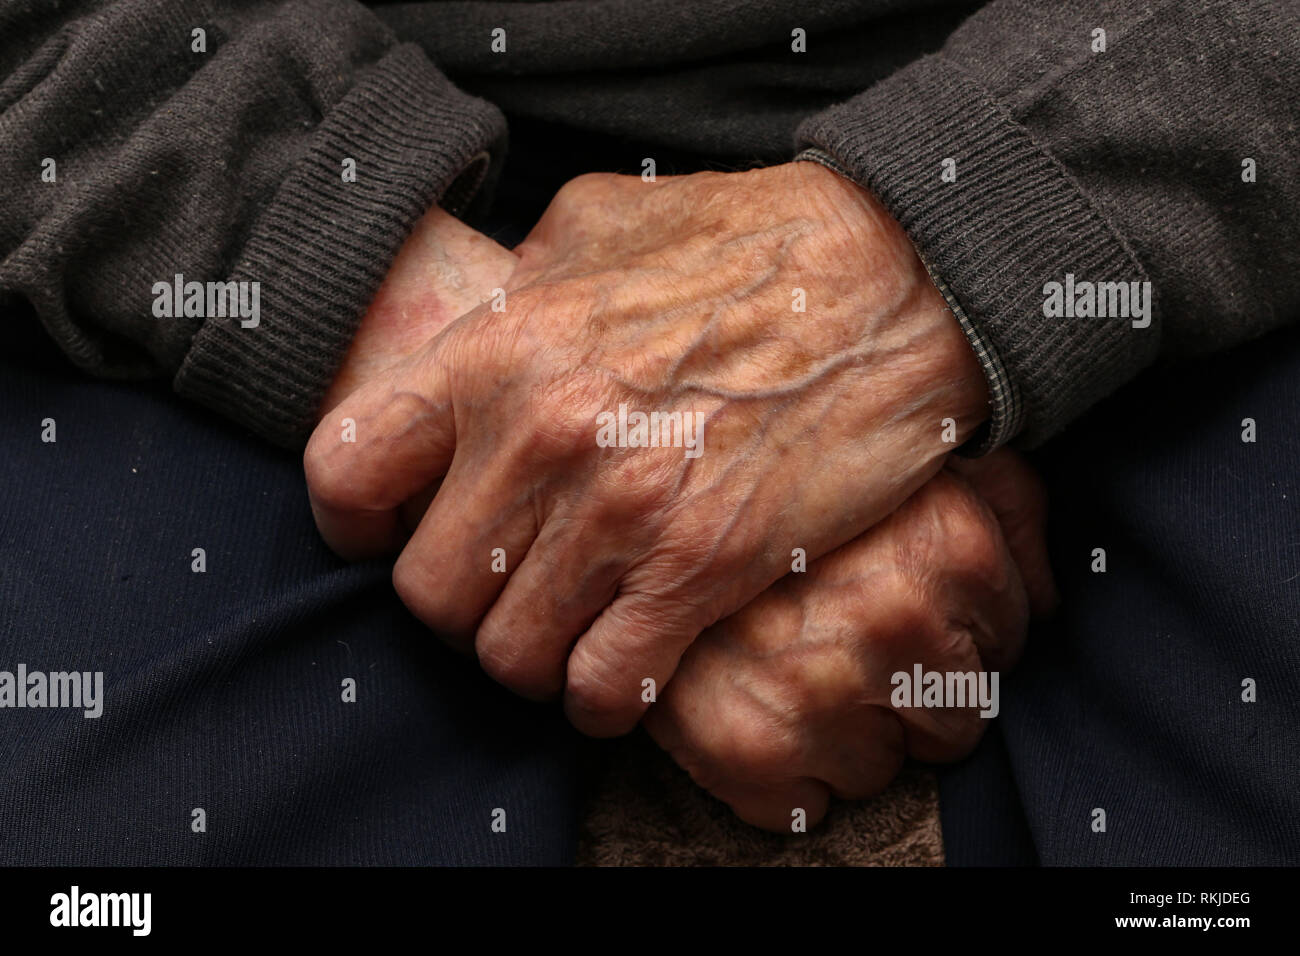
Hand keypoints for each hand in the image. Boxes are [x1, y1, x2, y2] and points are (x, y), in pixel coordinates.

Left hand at [304, 163, 988, 736]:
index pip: (348, 473)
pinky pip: (606, 688)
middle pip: (428, 594)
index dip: (359, 524)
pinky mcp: (704, 566)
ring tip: (571, 628)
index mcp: (499, 349)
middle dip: (461, 606)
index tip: (398, 533)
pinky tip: (628, 662)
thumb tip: (483, 318)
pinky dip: (604, 696)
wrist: (902, 275)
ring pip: (509, 657)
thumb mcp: (605, 221)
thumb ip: (520, 284)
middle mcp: (544, 435)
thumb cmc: (754, 241)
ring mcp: (624, 509)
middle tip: (508, 588)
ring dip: (533, 657)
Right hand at [643, 449, 1054, 830]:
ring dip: (848, 736)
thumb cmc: (783, 471)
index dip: (956, 639)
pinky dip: (785, 778)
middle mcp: (896, 623)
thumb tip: (1049, 593)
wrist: (642, 493)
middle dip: (908, 696)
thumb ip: (1008, 506)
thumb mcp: (919, 457)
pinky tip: (759, 707)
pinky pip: (805, 806)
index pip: (1008, 647)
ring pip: (883, 768)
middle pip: (956, 723)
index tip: (901, 617)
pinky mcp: (748, 753)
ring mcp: (820, 693)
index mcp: (949, 550)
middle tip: (841, 642)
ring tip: (793, 665)